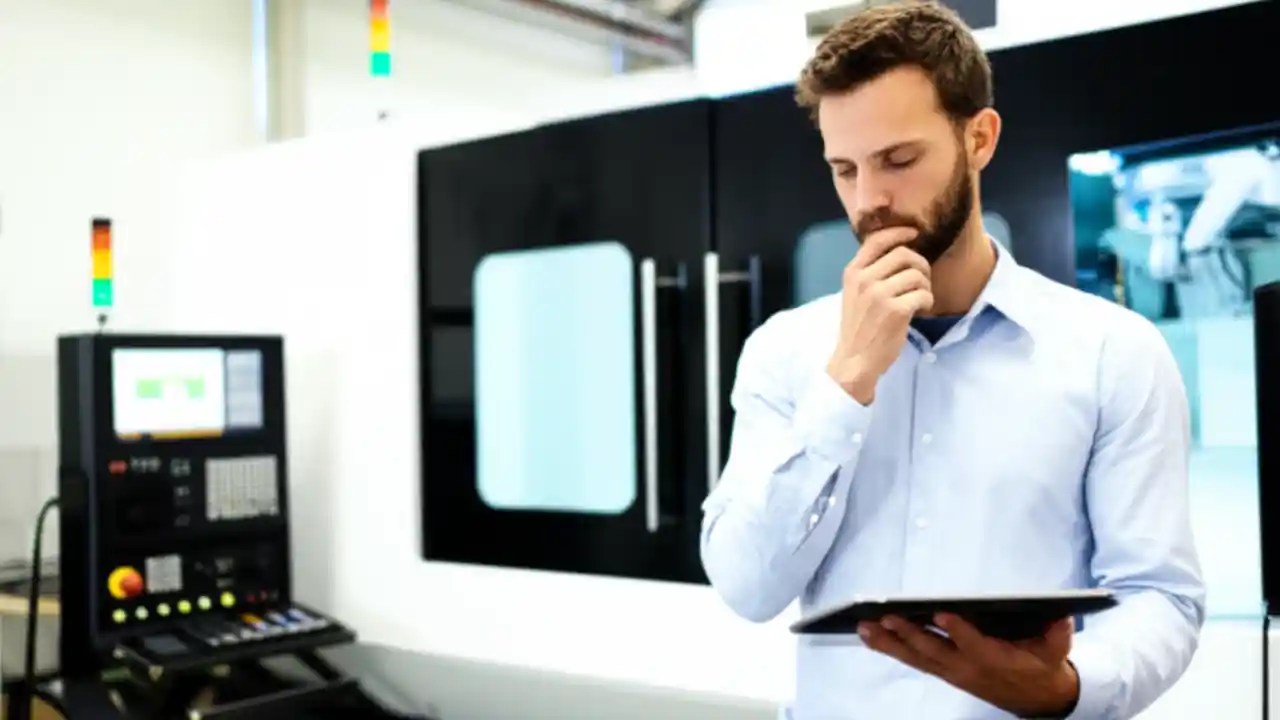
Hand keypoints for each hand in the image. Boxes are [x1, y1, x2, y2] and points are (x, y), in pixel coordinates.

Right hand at [827, 227, 932, 403]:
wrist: (854, 361)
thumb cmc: (859, 327)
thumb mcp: (854, 294)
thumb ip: (870, 272)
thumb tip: (900, 249)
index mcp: (853, 273)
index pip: (878, 240)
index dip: (900, 232)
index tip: (914, 233)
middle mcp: (864, 280)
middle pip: (904, 254)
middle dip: (920, 264)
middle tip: (921, 279)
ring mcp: (879, 295)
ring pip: (917, 275)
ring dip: (925, 286)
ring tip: (919, 299)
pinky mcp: (896, 311)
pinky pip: (924, 294)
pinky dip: (927, 301)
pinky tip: (920, 310)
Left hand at [859, 613, 1079, 717]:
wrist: (1037, 699)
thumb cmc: (1043, 664)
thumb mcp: (1057, 650)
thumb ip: (1058, 633)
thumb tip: (1061, 614)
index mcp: (997, 660)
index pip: (975, 645)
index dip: (958, 631)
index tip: (942, 613)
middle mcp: (968, 668)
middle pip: (935, 652)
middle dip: (909, 634)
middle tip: (885, 616)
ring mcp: (952, 672)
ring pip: (917, 657)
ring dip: (889, 642)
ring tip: (863, 626)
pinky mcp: (942, 671)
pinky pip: (913, 660)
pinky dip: (890, 648)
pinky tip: (868, 635)